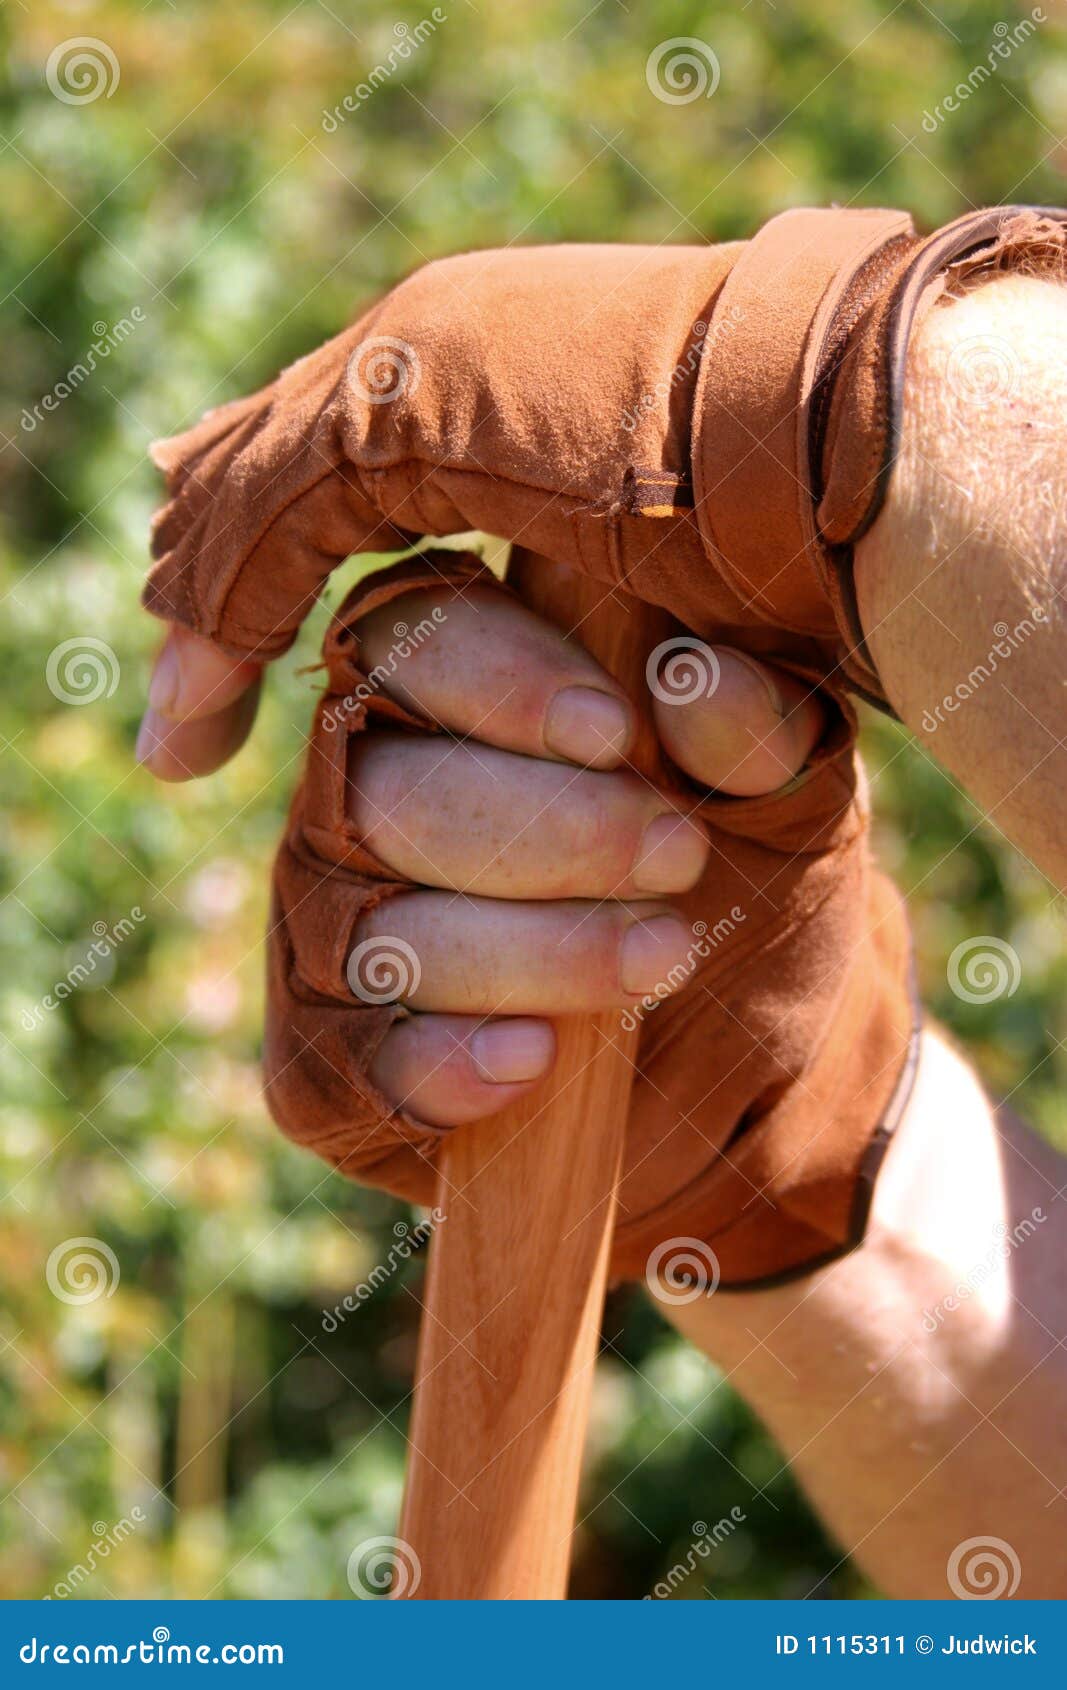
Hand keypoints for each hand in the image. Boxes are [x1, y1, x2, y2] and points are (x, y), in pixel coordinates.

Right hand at [283, 576, 822, 1125]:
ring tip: (656, 958)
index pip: (413, 638)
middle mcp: (360, 798)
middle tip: (676, 857)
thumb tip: (701, 682)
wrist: (744, 1060)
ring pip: (378, 930)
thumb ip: (750, 727)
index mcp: (449, 689)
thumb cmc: (737, 878)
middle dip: (541, 829)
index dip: (497, 678)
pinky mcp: (333, 1058)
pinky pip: (350, 1061)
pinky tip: (530, 1056)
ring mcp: (334, 928)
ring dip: (522, 950)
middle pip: (385, 790)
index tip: (613, 734)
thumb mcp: (777, 795)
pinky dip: (439, 1061)